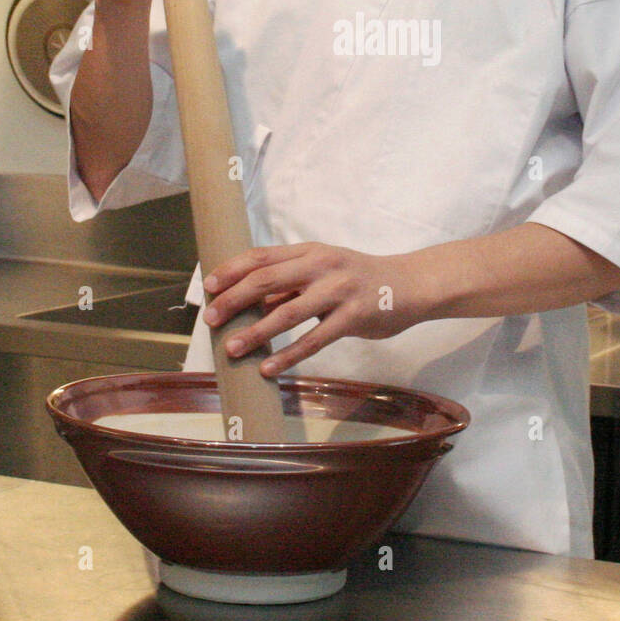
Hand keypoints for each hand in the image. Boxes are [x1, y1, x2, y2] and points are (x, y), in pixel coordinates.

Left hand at [201, 243, 425, 375]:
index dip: (231, 270)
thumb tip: (250, 304)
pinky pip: (314, 339)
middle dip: (233, 300)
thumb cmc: (360, 279)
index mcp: (310, 251)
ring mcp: (338, 290)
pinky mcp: (353, 316)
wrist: (411, 284)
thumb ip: (291, 284)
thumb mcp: (324, 272)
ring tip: (232, 349)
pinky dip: (289, 355)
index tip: (208, 287)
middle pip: (266, 280)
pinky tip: (269, 368)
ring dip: (255, 332)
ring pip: (287, 312)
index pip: (262, 256)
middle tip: (211, 320)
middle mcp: (321, 266)